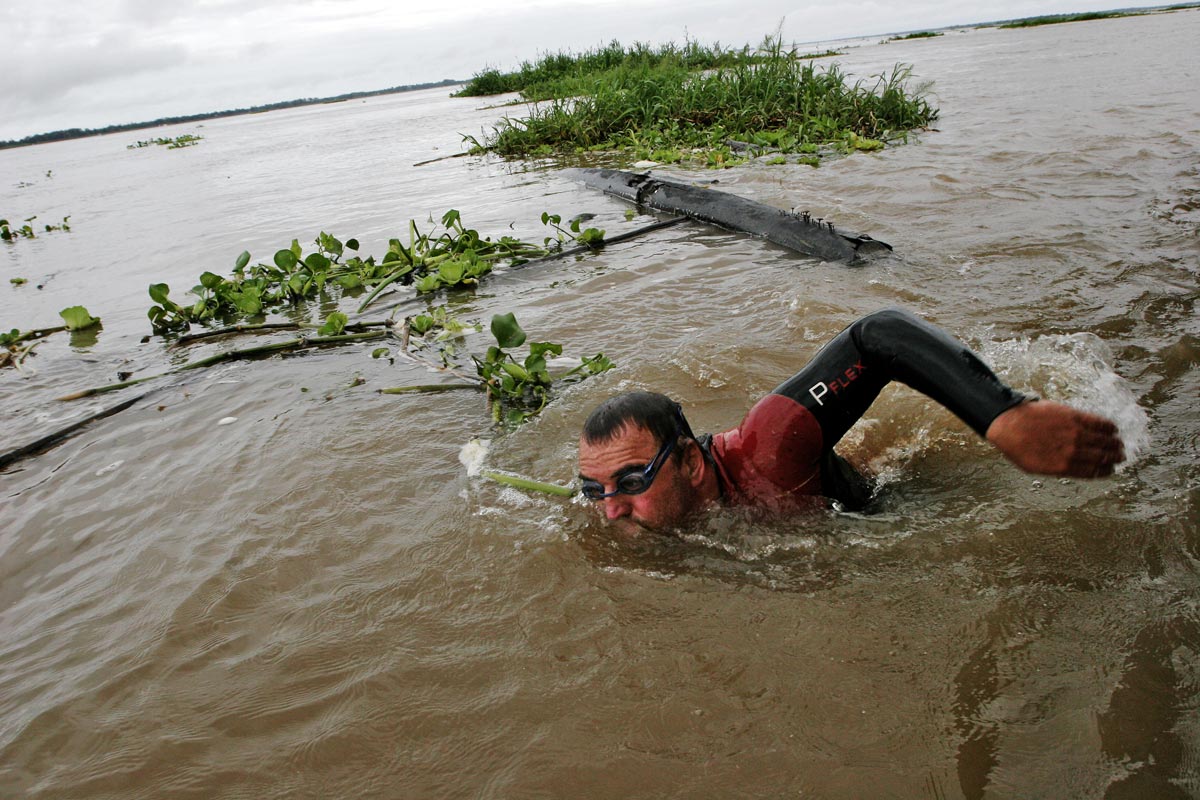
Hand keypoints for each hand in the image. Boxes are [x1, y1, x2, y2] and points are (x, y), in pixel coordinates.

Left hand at [985, 400, 1125, 477]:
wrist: (1008, 424)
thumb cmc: (1018, 447)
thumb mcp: (1035, 467)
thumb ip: (1057, 468)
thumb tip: (1071, 470)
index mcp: (1063, 467)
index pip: (1093, 472)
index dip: (1105, 471)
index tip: (1111, 469)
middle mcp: (1072, 452)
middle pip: (1102, 457)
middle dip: (1114, 458)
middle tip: (1121, 456)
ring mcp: (1074, 433)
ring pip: (1103, 440)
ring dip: (1115, 443)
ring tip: (1119, 444)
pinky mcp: (1073, 416)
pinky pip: (1097, 423)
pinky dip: (1108, 426)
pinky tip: (1113, 428)